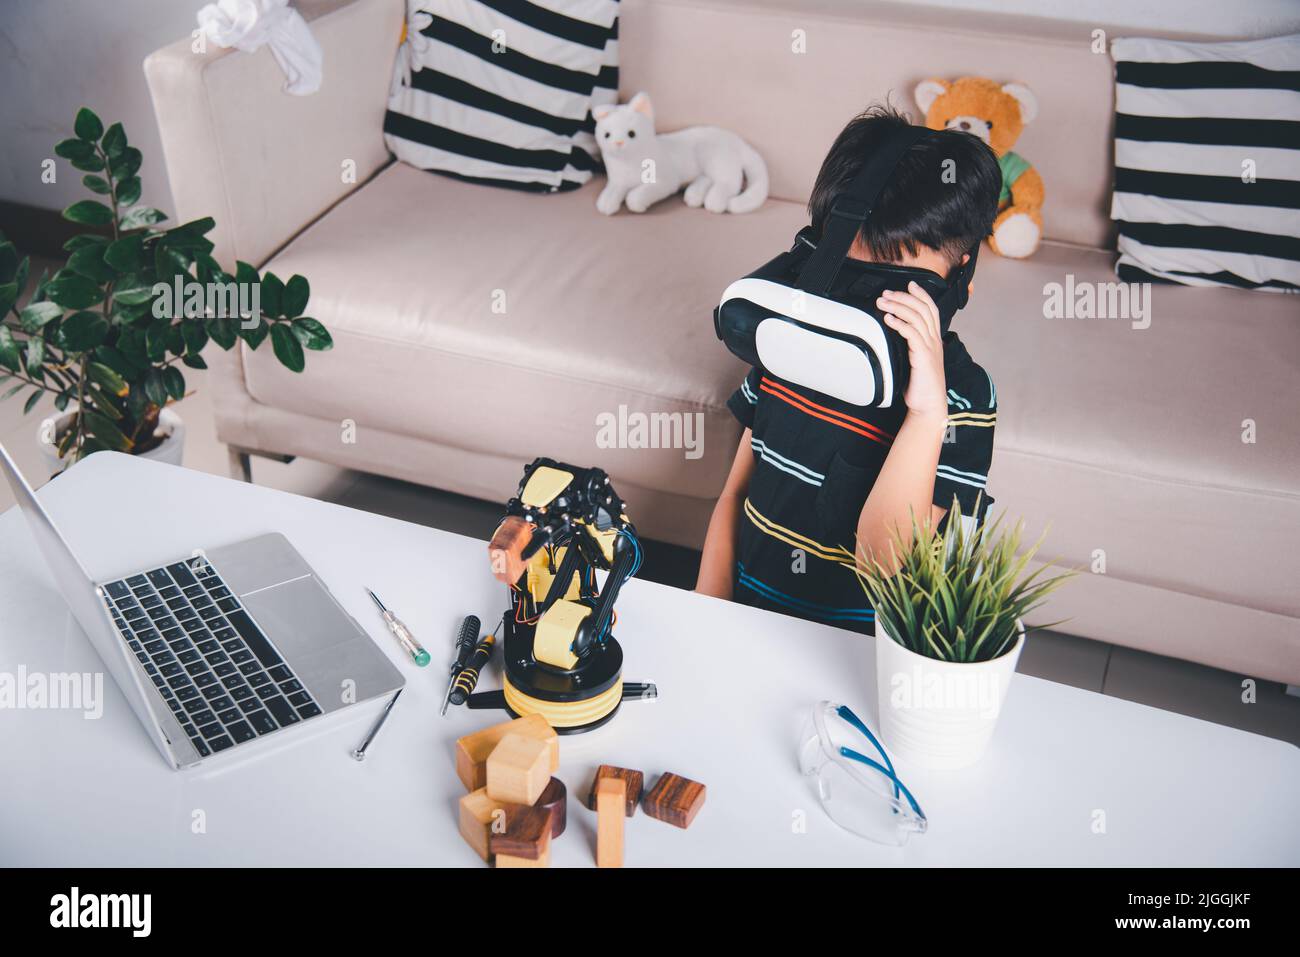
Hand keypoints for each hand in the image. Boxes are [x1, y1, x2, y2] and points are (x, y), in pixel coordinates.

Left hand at [878, 282, 946, 418]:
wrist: (928, 405)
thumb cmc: (920, 385)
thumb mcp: (914, 361)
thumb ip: (909, 347)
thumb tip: (892, 335)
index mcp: (934, 340)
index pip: (931, 309)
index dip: (921, 295)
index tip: (910, 284)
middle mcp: (934, 340)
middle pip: (923, 309)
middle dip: (904, 297)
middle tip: (886, 293)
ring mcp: (930, 348)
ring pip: (916, 318)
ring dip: (898, 307)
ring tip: (883, 302)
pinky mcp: (923, 356)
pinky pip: (912, 334)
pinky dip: (899, 323)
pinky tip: (888, 319)